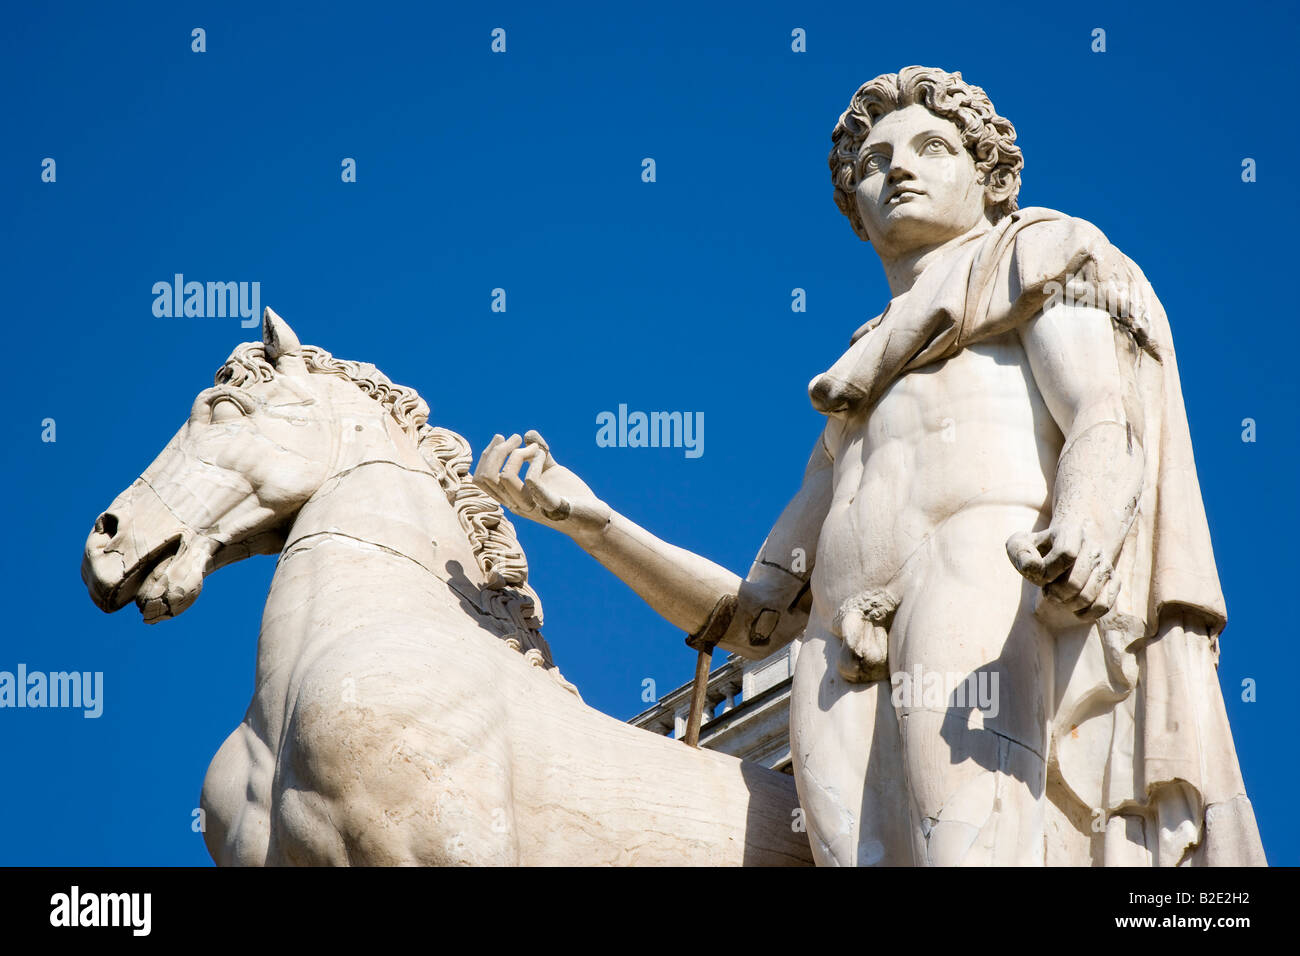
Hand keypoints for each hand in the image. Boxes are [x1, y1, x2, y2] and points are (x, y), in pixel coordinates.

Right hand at [473, 430, 609, 539]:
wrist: (594, 519)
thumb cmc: (569, 495)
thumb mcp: (551, 470)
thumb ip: (539, 451)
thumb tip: (528, 433)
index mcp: (512, 497)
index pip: (481, 479)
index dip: (486, 455)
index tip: (502, 438)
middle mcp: (517, 505)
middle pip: (488, 477)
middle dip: (498, 451)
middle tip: (517, 438)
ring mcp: (533, 508)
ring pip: (505, 477)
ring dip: (518, 453)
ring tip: (536, 447)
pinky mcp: (552, 507)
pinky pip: (532, 482)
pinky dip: (536, 461)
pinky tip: (546, 456)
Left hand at [1005, 521, 1120, 621]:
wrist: (1072, 544)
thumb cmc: (1041, 549)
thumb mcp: (1021, 544)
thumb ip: (1018, 552)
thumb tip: (1033, 567)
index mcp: (1071, 532)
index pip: (1066, 554)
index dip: (1049, 569)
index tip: (1042, 573)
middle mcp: (1093, 548)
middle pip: (1075, 582)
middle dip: (1056, 592)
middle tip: (1048, 590)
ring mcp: (1106, 565)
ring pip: (1088, 596)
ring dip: (1068, 603)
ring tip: (1060, 596)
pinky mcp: (1114, 582)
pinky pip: (1103, 606)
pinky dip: (1086, 613)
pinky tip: (1074, 607)